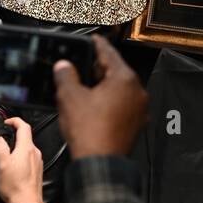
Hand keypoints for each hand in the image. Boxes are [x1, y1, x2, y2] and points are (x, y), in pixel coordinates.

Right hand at [0, 116, 43, 202]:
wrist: (26, 202)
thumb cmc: (15, 186)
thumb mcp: (2, 164)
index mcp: (26, 148)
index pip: (24, 126)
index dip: (14, 120)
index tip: (6, 122)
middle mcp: (35, 153)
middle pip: (25, 136)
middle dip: (13, 134)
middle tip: (2, 138)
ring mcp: (37, 161)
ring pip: (26, 147)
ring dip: (16, 146)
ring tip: (5, 153)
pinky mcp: (37, 170)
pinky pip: (28, 158)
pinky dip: (20, 157)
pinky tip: (12, 166)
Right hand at [54, 35, 148, 158]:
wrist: (100, 163)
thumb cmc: (90, 131)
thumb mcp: (70, 97)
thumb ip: (66, 75)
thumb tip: (63, 66)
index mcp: (125, 79)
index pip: (109, 53)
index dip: (97, 45)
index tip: (93, 39)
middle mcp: (137, 92)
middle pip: (116, 71)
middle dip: (98, 68)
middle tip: (81, 66)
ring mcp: (139, 109)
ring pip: (119, 90)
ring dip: (103, 87)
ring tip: (83, 88)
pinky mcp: (136, 124)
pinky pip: (122, 106)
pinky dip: (109, 102)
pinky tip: (94, 107)